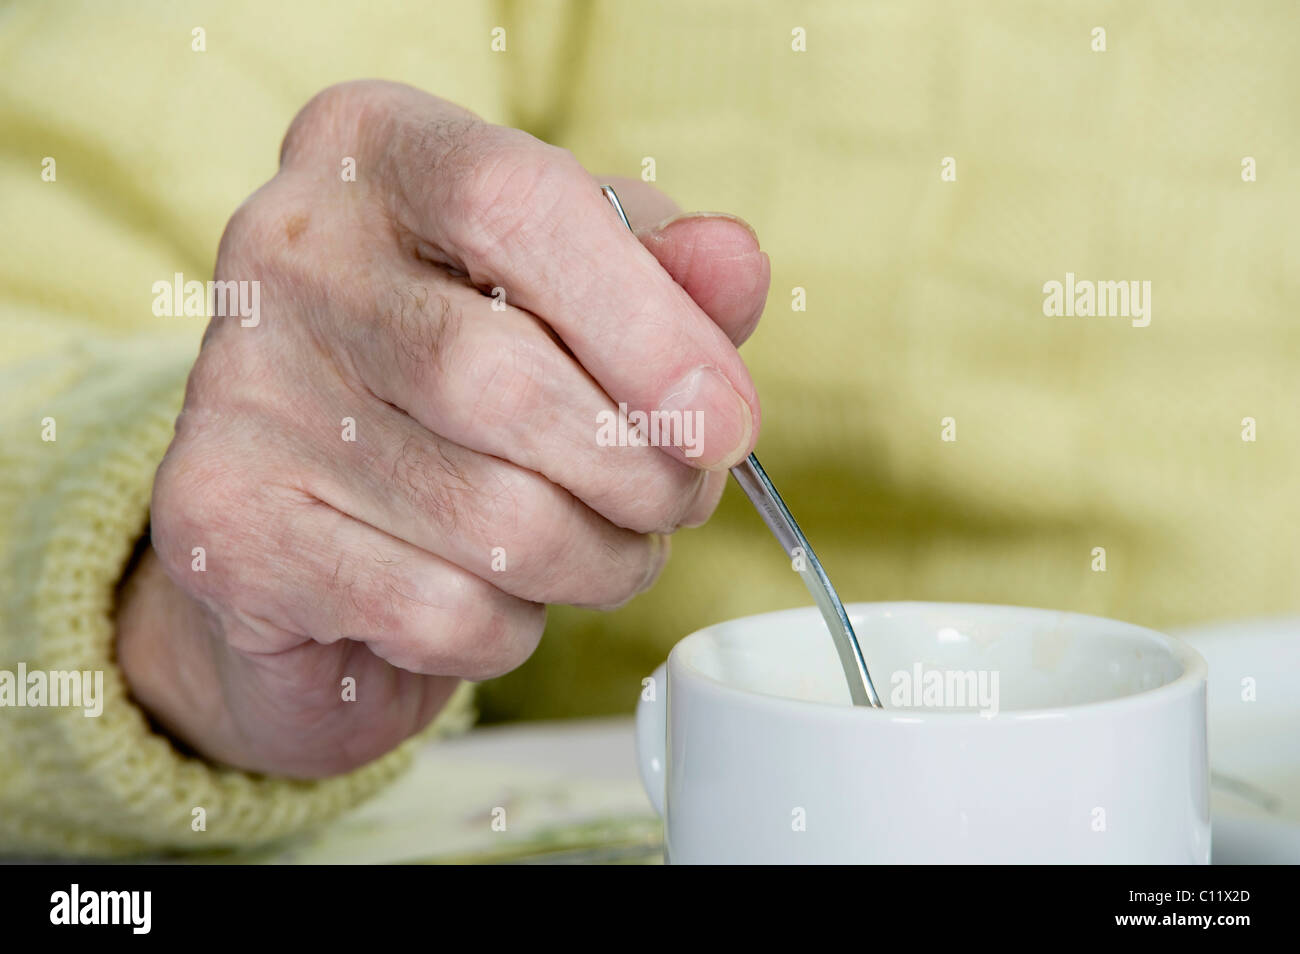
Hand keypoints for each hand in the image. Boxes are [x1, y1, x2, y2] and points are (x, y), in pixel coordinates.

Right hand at [118, 80, 768, 776]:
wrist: (307, 516)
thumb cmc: (460, 384)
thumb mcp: (573, 294)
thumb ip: (659, 277)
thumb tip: (734, 265)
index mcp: (373, 153)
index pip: (522, 207)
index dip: (653, 328)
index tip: (728, 423)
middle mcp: (282, 252)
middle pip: (506, 382)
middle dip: (640, 473)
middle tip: (677, 499)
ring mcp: (237, 392)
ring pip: (491, 519)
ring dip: (598, 560)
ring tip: (605, 547)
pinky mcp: (222, 526)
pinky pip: (440, 609)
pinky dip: (512, 627)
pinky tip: (497, 594)